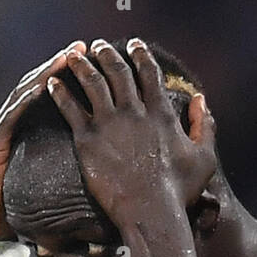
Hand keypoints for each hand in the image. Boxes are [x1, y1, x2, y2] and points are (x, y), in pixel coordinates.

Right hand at [0, 41, 86, 239]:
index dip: (70, 72)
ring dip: (45, 73)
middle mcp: (10, 125)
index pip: (51, 93)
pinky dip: (25, 101)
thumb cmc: (29, 208)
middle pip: (37, 85)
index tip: (94, 57)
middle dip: (59, 63)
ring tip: (66, 58)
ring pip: (23, 95)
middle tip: (83, 46)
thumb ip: (74, 160)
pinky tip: (41, 87)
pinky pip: (11, 118)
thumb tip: (112, 155)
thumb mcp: (58, 179)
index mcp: (27, 129)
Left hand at [47, 38, 216, 229]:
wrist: (150, 212)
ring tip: (72, 55)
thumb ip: (205, 125)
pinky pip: (70, 110)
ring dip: (82, 66)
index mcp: (161, 113)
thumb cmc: (179, 191)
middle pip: (118, 73)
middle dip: (107, 54)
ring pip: (92, 84)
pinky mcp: (88, 140)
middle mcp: (134, 111)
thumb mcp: (204, 157)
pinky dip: (60, 94)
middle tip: (98, 45)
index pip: (150, 74)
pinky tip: (51, 84)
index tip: (134, 44)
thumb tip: (201, 99)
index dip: (141, 55)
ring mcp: (109, 124)